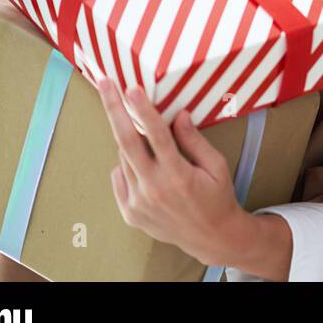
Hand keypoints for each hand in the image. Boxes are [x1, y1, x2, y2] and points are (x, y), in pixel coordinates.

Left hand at [96, 77, 247, 267]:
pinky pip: (119, 178)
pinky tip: (142, 164)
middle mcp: (153, 188)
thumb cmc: (217, 197)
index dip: (143, 109)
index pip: (156, 134)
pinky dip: (126, 165)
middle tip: (105, 85)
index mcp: (178, 174)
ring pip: (123, 159)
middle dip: (114, 110)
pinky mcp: (129, 212)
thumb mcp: (216, 166)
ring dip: (129, 141)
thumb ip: (194, 140)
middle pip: (126, 142)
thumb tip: (178, 115)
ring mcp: (138, 202)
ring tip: (143, 135)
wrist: (210, 237)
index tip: (132, 88)